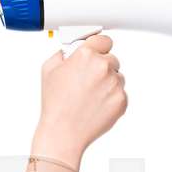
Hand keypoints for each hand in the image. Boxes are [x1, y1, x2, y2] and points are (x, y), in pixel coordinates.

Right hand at [36, 30, 126, 158]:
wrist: (64, 131)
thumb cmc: (55, 104)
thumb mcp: (49, 70)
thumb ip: (62, 53)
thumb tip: (71, 50)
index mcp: (85, 55)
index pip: (104, 40)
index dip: (99, 46)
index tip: (98, 50)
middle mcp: (103, 67)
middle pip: (112, 59)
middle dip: (102, 67)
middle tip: (88, 79)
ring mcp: (115, 84)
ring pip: (118, 77)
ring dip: (108, 82)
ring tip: (90, 96)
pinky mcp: (122, 100)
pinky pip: (121, 93)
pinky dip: (112, 98)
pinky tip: (96, 105)